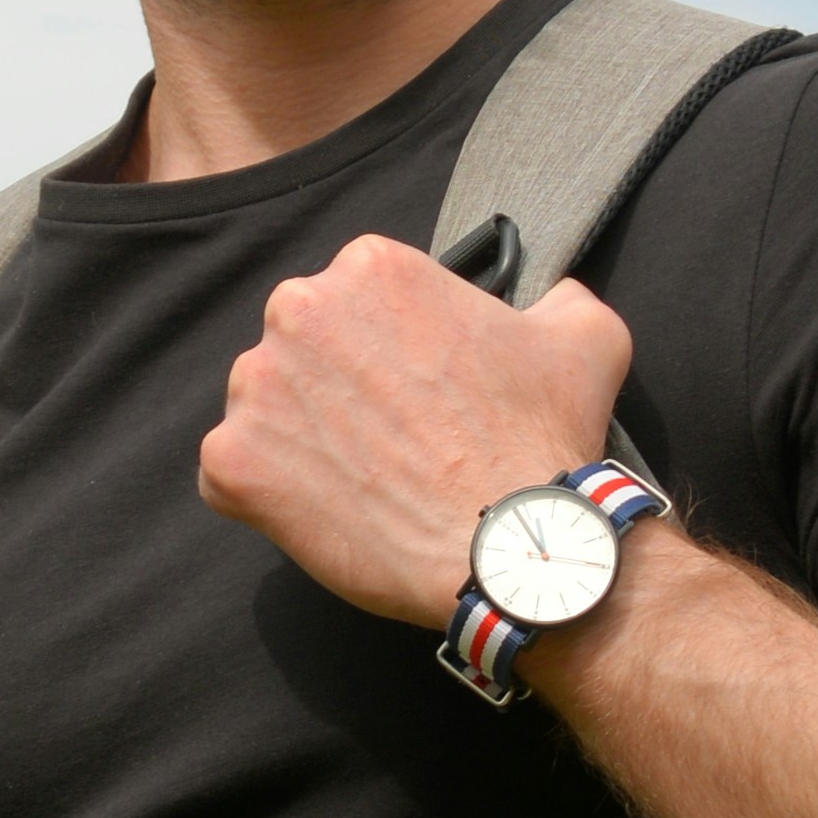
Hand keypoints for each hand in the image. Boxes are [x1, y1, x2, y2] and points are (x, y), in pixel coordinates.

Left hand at [198, 236, 633, 628]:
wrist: (514, 549)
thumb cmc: (543, 440)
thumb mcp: (585, 336)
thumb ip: (557, 297)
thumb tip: (551, 297)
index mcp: (372, 268)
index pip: (362, 296)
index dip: (394, 345)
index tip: (421, 385)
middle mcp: (300, 311)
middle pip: (304, 343)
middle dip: (338, 384)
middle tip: (393, 436)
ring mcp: (256, 389)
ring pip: (266, 405)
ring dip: (303, 436)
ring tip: (365, 479)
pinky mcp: (233, 464)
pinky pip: (233, 474)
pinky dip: (271, 496)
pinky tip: (332, 512)